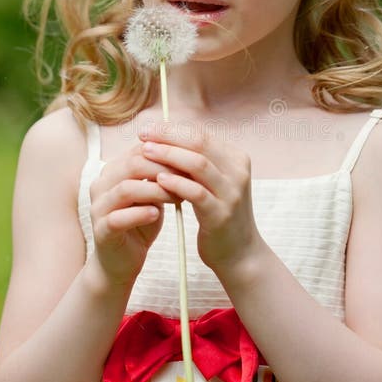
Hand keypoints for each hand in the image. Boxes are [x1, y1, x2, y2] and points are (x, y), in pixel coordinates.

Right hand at [88, 142, 179, 285]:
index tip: (191, 160)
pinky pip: (118, 218)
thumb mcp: (152, 195)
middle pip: (133, 164)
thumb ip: (161, 177)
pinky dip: (139, 214)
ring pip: (126, 189)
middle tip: (188, 177)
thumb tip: (190, 158)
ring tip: (177, 197)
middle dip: (164, 169)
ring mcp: (98, 207)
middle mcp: (102, 184)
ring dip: (155, 191)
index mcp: (114, 171)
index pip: (140, 150)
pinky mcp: (101, 230)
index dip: (167, 153)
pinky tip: (157, 214)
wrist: (120, 262)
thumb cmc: (139, 223)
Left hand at [138, 124, 264, 282]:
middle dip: (167, 136)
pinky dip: (175, 183)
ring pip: (198, 164)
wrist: (239, 253)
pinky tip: (158, 180)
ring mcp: (232, 193)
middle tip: (143, 136)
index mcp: (236, 159)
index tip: (148, 129)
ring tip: (145, 152)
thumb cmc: (219, 214)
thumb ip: (198, 161)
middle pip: (199, 143)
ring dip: (168, 155)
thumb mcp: (214, 183)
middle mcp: (238, 171)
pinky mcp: (221, 214)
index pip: (201, 134)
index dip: (172, 129)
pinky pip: (195, 192)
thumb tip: (166, 136)